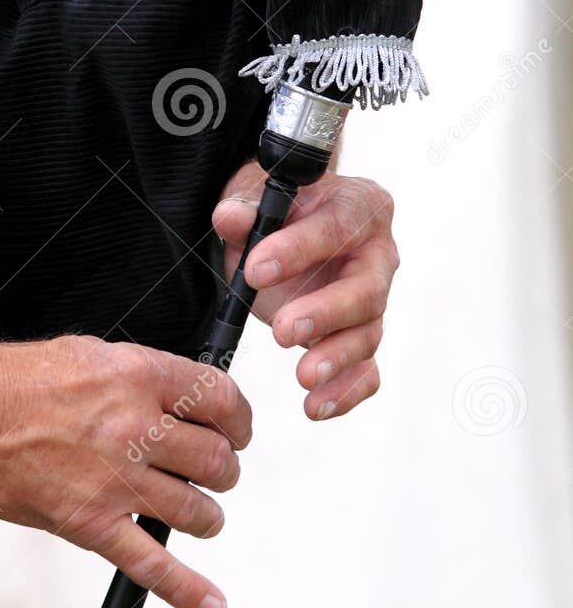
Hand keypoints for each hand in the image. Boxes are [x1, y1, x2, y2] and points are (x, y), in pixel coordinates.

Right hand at [0, 336, 252, 607]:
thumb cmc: (8, 383)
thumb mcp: (87, 354)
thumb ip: (139, 376)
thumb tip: (176, 394)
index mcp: (137, 377)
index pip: (220, 400)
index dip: (239, 419)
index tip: (237, 429)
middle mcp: (134, 428)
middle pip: (216, 459)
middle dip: (223, 469)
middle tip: (214, 472)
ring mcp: (114, 481)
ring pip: (196, 510)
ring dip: (207, 516)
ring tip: (199, 514)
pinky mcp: (90, 524)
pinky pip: (152, 565)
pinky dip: (187, 590)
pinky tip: (211, 603)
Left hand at [211, 163, 398, 420]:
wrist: (288, 234)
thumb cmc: (279, 214)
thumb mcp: (257, 200)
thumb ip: (245, 211)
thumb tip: (229, 218)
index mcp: (359, 207)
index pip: (337, 227)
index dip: (298, 249)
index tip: (256, 270)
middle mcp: (377, 256)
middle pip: (366, 290)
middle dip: (325, 313)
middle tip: (281, 331)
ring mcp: (372, 302)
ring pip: (367, 335)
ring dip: (336, 360)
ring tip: (304, 378)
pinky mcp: (360, 338)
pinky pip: (365, 370)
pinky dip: (346, 392)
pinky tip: (316, 407)